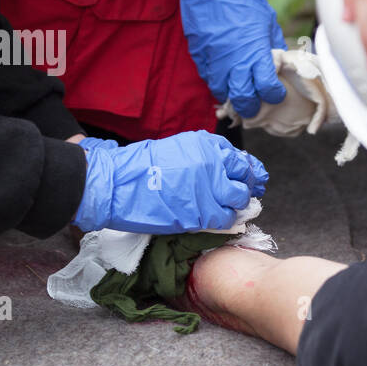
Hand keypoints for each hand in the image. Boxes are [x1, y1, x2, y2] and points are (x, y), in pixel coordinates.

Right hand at [73, 130, 268, 233]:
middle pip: (246, 177)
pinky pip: (225, 219)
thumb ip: (202, 157)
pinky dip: (224, 220)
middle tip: (240, 196)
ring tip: (225, 208)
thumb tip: (223, 170)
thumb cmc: (140, 167)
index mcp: (206, 145)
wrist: (118, 184)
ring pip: (239, 199)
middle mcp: (213, 163)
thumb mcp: (176, 149)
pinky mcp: (202, 212)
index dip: (246, 172)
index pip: (240, 159)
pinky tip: (215, 219)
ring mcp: (210, 188)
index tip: (248, 179)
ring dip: (235, 205)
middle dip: (246, 188)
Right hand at [174, 0, 287, 118]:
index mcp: (256, 51)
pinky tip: (223, 76)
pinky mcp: (198, 54)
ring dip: (230, 95)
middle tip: (255, 105)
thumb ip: (272, 45)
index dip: (274, 94)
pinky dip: (216, 81)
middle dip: (250, 107)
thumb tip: (279, 62)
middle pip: (242, 98)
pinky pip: (207, 77)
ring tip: (237, 92)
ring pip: (221, 92)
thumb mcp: (267, 21)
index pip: (267, 87)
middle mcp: (234, 60)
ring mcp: (213, 59)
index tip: (276, 92)